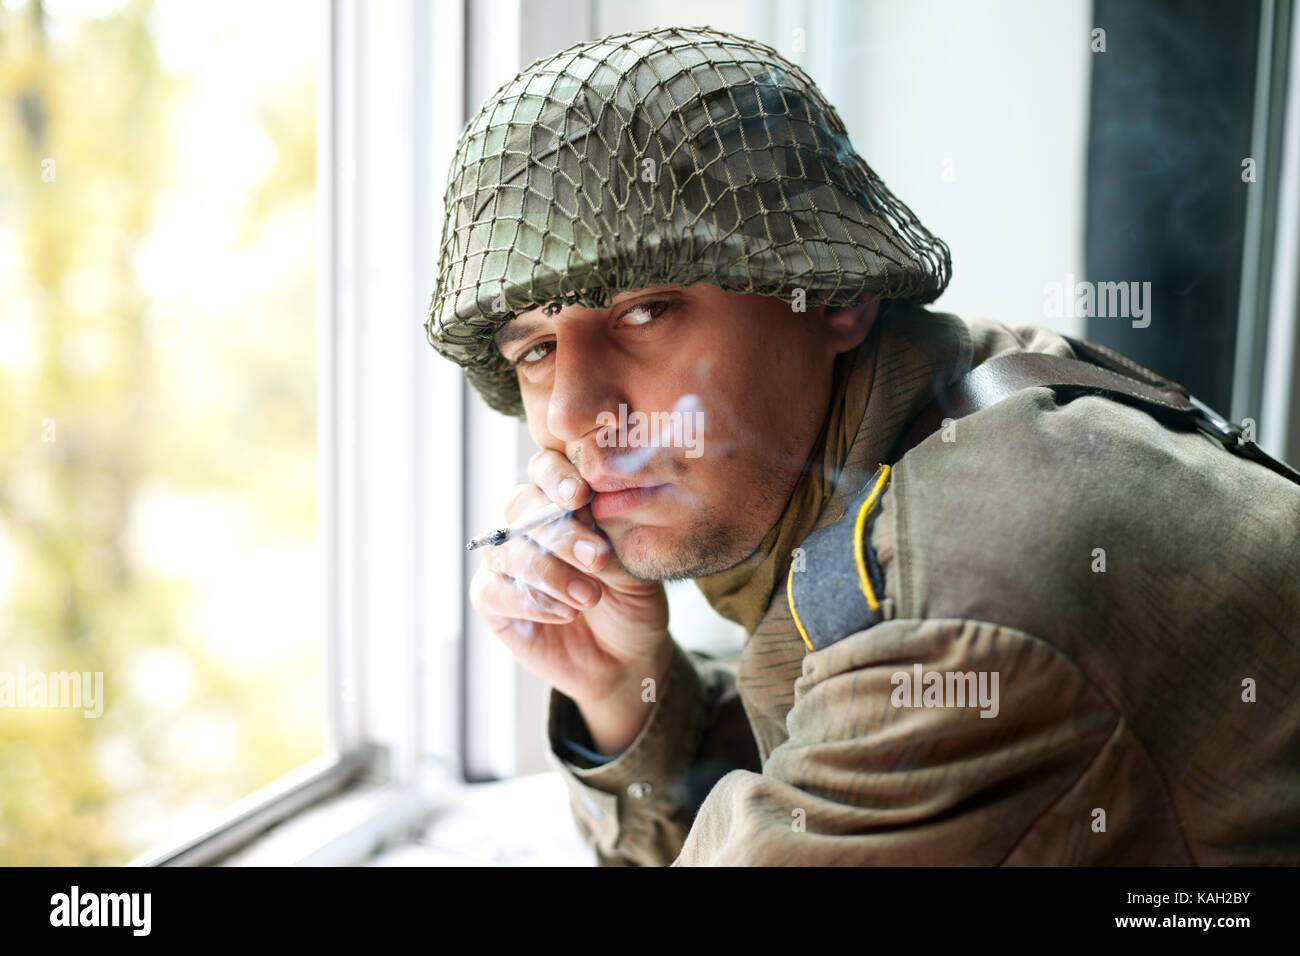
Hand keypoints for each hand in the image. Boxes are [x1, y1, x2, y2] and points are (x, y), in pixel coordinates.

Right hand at [469, 448, 672, 751]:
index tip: (581, 496)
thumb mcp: (633, 568)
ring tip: (589, 597)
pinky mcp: (492, 600)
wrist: (627, 658)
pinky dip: (531, 602)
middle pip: (519, 505)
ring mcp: (505, 561)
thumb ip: (609, 540)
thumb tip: (589, 516)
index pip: (545, 469)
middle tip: (596, 557)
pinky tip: (566, 613)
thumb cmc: (632, 601)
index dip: (557, 477)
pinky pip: (493, 591)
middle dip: (559, 532)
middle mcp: (527, 524)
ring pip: (506, 550)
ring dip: (550, 573)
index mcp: (561, 500)